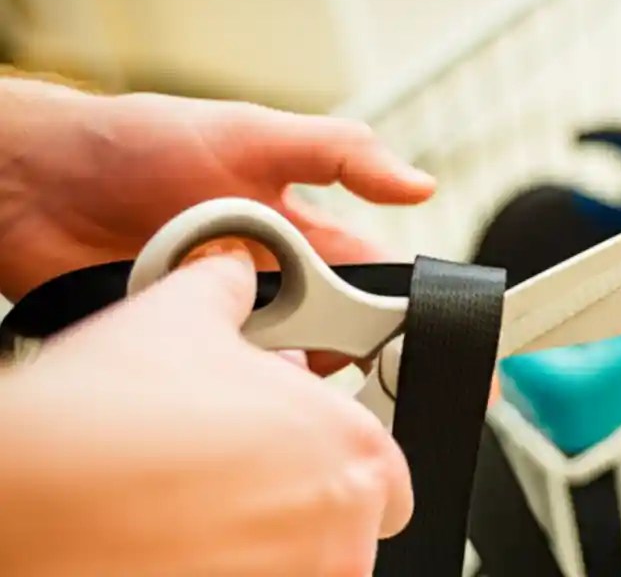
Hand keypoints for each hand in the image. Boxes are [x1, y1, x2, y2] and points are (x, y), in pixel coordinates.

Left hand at [0, 79, 433, 371]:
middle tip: (333, 360)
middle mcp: (265, 279)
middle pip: (328, 332)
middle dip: (339, 352)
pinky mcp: (174, 346)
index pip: (368, 274)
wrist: (31, 180)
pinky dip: (225, 388)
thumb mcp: (252, 133)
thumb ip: (340, 153)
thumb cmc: (138, 141)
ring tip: (268, 366)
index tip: (414, 334)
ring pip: (277, 367)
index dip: (396, 304)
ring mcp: (219, 317)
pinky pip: (216, 383)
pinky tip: (221, 383)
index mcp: (296, 230)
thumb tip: (421, 185)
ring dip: (280, 373)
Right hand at [0, 245, 412, 576]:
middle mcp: (342, 529)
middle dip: (301, 498)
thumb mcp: (177, 315)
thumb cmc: (107, 418)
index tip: (294, 445)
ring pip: (303, 564)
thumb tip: (233, 272)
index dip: (333, 451)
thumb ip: (229, 287)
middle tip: (235, 472)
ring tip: (192, 505)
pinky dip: (226, 565)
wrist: (24, 501)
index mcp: (352, 448)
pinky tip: (175, 539)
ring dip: (264, 540)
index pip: (384, 468)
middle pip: (347, 523)